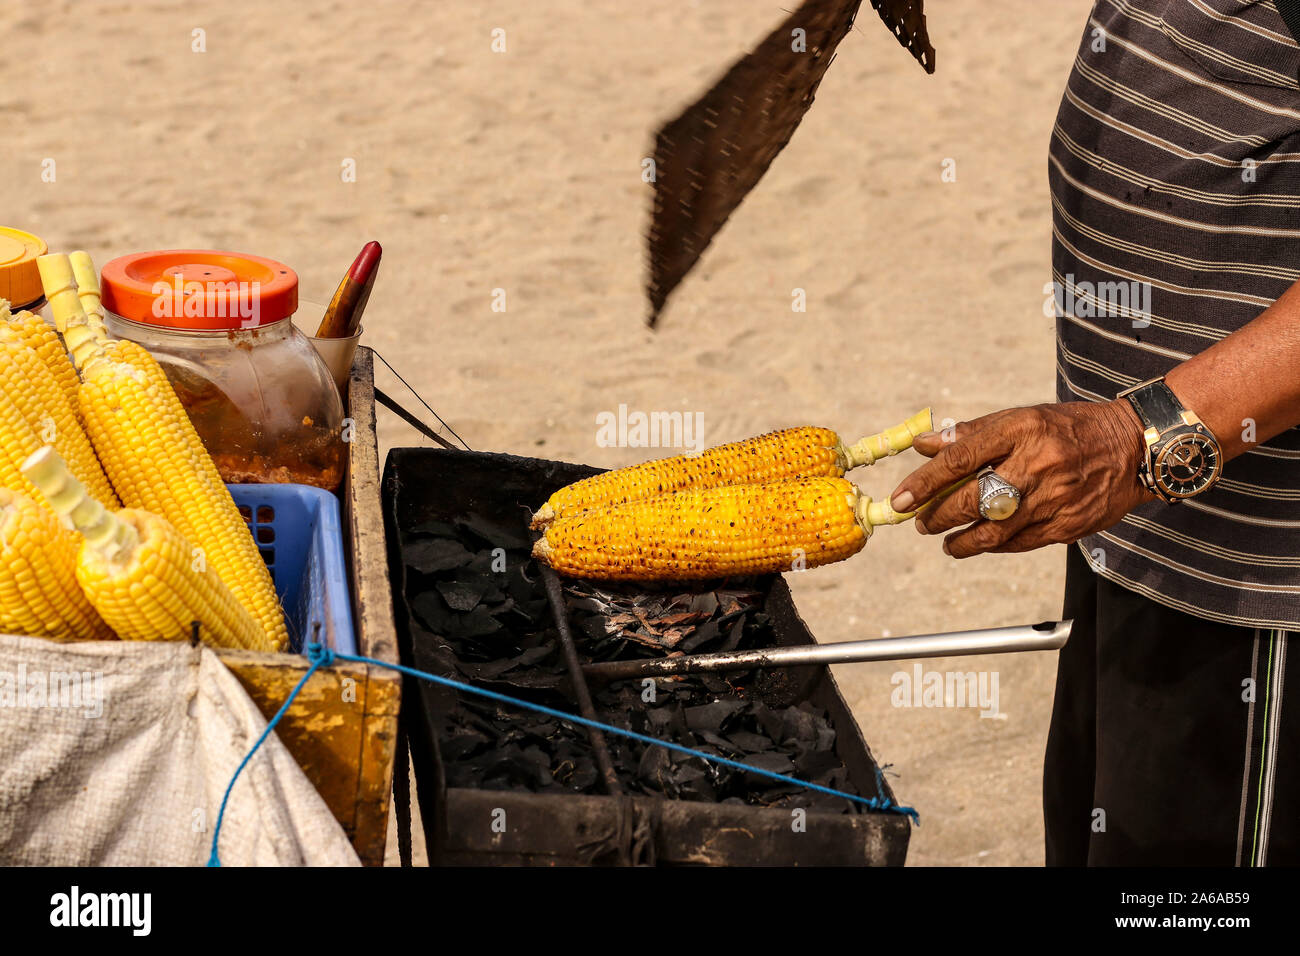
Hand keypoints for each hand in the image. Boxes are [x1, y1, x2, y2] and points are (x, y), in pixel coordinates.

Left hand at [889, 401, 1154, 557]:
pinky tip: (980, 542)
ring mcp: (1055, 498)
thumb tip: (923, 445)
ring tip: (946, 541)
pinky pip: (1020, 544)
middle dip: (938, 516)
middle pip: (973, 500)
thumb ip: (970, 433)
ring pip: (994, 531)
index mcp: (1022, 429)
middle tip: (921, 522)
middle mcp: (1038, 464)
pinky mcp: (1069, 525)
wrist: (1134, 447)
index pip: (960, 458)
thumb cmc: (1068, 429)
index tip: (901, 499)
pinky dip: (993, 546)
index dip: (925, 482)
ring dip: (961, 541)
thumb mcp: (1022, 418)